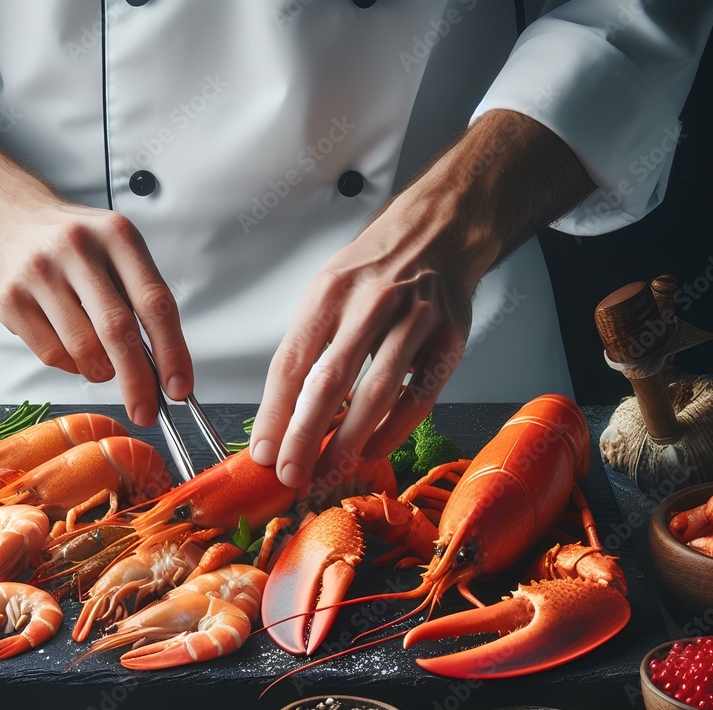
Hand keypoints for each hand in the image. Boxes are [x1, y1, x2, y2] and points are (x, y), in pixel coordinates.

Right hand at [0, 124, 192, 426]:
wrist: (5, 217)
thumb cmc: (71, 243)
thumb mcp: (116, 250)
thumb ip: (141, 300)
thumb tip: (165, 369)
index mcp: (117, 235)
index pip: (155, 303)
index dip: (172, 352)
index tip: (179, 388)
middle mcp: (78, 249)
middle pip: (118, 331)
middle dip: (137, 381)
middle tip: (146, 410)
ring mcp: (40, 273)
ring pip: (83, 350)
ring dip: (100, 371)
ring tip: (101, 363)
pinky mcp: (11, 299)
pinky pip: (52, 355)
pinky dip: (70, 365)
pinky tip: (70, 346)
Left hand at [250, 109, 594, 487]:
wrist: (439, 231)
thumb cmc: (374, 271)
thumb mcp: (328, 291)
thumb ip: (308, 346)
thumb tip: (280, 417)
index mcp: (329, 293)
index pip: (291, 363)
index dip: (274, 414)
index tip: (262, 451)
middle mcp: (371, 303)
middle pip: (329, 382)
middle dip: (304, 437)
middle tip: (290, 475)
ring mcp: (415, 320)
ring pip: (376, 394)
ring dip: (348, 442)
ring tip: (328, 472)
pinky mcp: (449, 339)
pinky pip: (418, 397)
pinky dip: (393, 430)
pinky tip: (372, 450)